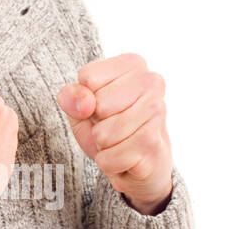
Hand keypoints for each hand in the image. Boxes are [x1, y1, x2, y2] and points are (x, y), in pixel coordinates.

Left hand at [57, 53, 173, 213]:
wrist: (141, 165)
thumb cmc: (110, 129)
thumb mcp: (81, 108)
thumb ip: (72, 97)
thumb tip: (85, 102)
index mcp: (132, 63)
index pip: (88, 77)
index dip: (86, 99)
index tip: (104, 107)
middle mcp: (151, 81)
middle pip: (97, 105)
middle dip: (97, 124)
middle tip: (113, 127)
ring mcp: (156, 111)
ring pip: (103, 134)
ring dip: (104, 146)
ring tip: (120, 142)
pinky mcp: (153, 142)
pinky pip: (109, 158)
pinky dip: (110, 163)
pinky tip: (127, 158)